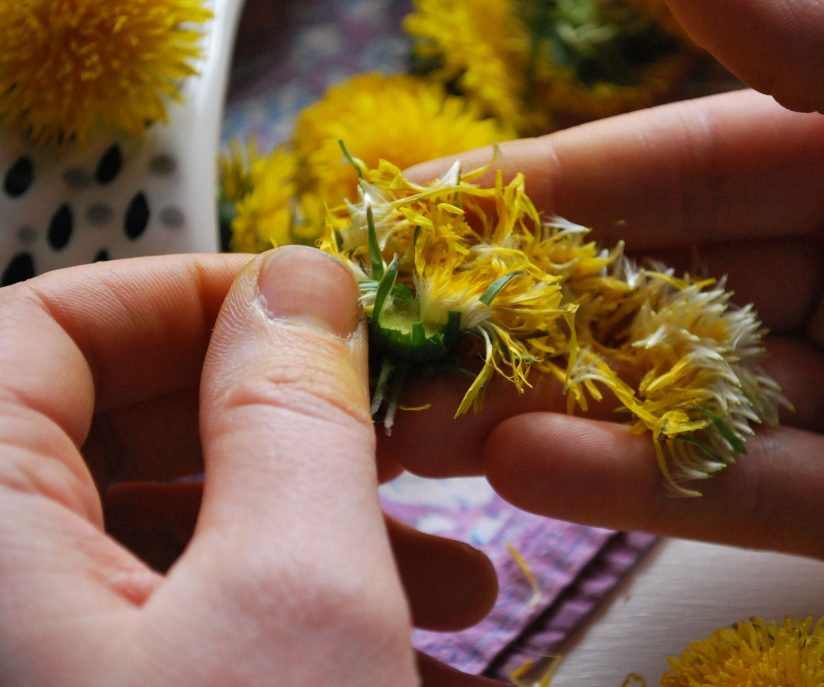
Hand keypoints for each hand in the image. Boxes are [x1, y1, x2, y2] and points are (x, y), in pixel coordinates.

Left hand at [0, 247, 497, 685]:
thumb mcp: (295, 597)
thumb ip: (293, 412)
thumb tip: (302, 284)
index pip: (44, 328)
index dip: (193, 297)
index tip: (319, 314)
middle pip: (121, 437)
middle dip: (292, 434)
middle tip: (398, 445)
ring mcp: (40, 662)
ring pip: (176, 546)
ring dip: (325, 544)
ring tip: (450, 584)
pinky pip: (190, 631)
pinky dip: (299, 625)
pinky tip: (414, 656)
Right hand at [385, 0, 823, 618]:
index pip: (690, 165)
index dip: (561, 186)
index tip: (442, 209)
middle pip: (670, 289)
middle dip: (532, 316)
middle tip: (406, 336)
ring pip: (692, 402)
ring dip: (557, 411)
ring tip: (432, 418)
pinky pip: (755, 493)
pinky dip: (645, 485)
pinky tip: (534, 470)